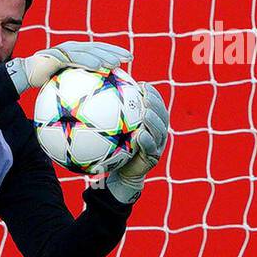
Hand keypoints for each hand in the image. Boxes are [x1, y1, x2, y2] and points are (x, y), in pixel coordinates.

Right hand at [6, 41, 132, 94]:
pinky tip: (99, 67)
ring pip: (89, 50)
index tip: (128, 59)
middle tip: (129, 57)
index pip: (99, 50)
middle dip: (114, 51)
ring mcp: (65, 50)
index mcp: (77, 53)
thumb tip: (95, 107)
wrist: (25, 76)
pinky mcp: (57, 54)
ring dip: (104, 56)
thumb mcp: (66, 87)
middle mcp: (73, 48)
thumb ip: (80, 90)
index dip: (114, 52)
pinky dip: (88, 61)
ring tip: (116, 63)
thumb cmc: (46, 83)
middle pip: (98, 47)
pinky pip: (76, 58)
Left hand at [106, 82, 169, 203]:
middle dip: (156, 104)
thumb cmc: (115, 147)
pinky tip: (140, 136)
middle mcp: (158, 132)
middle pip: (162, 115)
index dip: (153, 93)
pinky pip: (151, 148)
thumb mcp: (112, 129)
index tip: (142, 84)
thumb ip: (108, 114)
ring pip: (160, 131)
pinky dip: (147, 141)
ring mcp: (157, 145)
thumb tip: (93, 93)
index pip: (156, 104)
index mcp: (152, 122)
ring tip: (146, 113)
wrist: (120, 172)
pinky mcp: (153, 158)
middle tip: (146, 96)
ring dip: (154, 121)